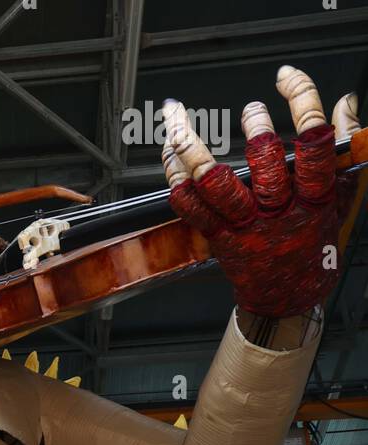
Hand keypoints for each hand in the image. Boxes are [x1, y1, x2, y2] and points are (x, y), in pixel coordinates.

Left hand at [161, 66, 361, 318]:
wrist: (287, 298)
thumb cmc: (315, 243)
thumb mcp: (341, 196)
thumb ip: (346, 147)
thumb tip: (344, 101)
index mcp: (315, 196)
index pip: (314, 142)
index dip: (302, 101)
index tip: (287, 77)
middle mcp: (279, 210)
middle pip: (264, 162)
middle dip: (256, 128)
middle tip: (252, 110)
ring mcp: (246, 226)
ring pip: (214, 184)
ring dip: (193, 150)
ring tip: (179, 122)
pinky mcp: (220, 238)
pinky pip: (191, 208)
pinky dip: (175, 179)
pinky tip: (168, 155)